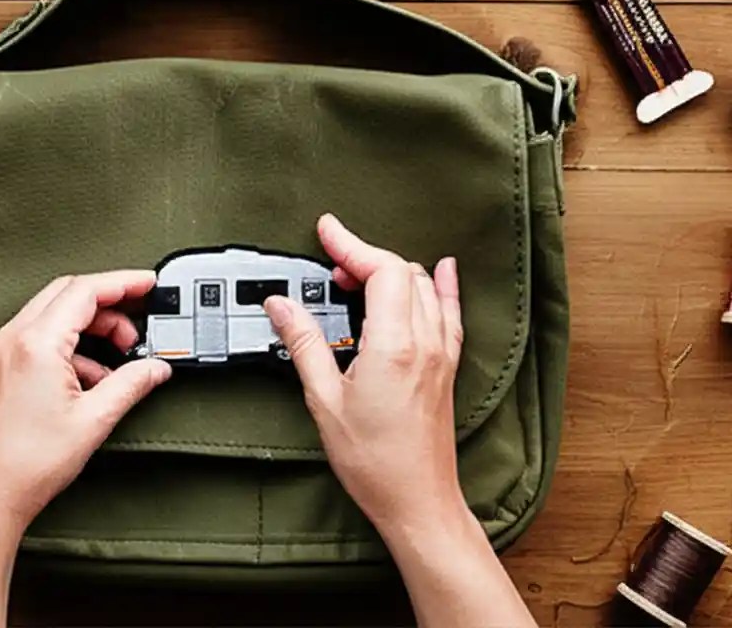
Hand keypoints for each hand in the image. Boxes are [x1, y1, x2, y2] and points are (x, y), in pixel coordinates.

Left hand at [0, 270, 172, 526]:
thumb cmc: (26, 466)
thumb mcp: (93, 421)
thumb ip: (131, 385)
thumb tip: (156, 368)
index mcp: (36, 344)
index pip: (85, 291)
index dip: (123, 282)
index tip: (148, 283)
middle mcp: (11, 340)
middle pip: (67, 294)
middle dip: (108, 303)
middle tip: (138, 323)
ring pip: (51, 315)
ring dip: (88, 327)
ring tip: (118, 358)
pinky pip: (36, 338)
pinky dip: (67, 346)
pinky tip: (89, 378)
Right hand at [263, 214, 464, 529]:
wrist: (418, 500)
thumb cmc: (375, 461)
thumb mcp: (324, 400)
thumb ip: (304, 343)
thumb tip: (281, 306)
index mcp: (393, 345)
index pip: (381, 270)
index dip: (352, 243)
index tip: (327, 230)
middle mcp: (425, 342)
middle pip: (402, 272)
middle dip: (365, 258)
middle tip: (331, 267)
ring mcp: (442, 354)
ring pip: (424, 287)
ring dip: (392, 271)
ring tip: (359, 277)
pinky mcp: (447, 367)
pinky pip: (450, 312)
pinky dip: (442, 286)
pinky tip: (443, 271)